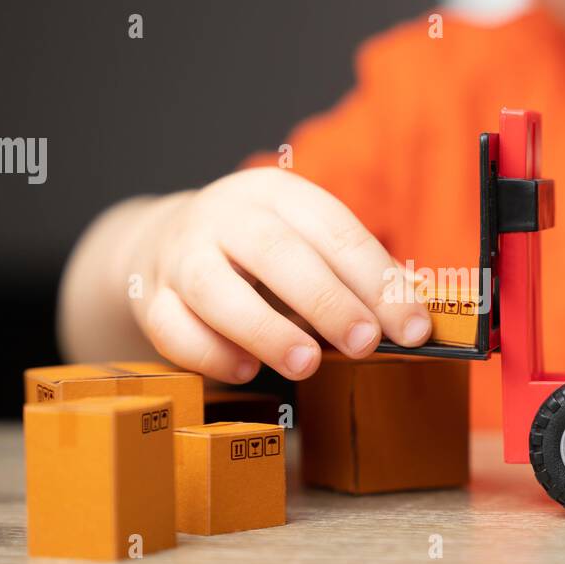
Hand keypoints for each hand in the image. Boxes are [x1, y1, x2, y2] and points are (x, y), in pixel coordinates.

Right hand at [129, 167, 431, 381]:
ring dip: (266, 330)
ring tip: (307, 364)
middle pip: (276, 253)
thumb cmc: (261, 253)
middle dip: (327, 301)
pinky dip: (210, 353)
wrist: (165, 240)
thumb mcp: (307, 243)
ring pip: (216, 290)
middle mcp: (225, 216)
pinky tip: (246, 369)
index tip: (414, 328)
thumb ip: (354, 278)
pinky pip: (173, 329)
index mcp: (277, 194)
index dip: (379, 281)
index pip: (335, 231)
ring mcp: (181, 256)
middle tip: (366, 343)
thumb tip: (413, 322)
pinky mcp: (150, 298)